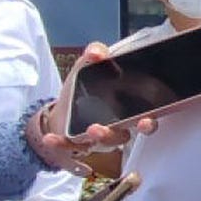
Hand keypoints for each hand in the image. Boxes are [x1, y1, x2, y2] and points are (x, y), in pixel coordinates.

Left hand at [33, 42, 157, 174]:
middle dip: (131, 132)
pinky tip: (51, 138)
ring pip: (107, 142)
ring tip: (92, 129)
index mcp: (127, 108)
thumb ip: (96, 52)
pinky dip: (61, 144)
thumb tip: (97, 52)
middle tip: (134, 125)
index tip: (147, 120)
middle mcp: (117, 126)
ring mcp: (99, 138)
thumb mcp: (89, 66)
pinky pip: (71, 148)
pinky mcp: (78, 144)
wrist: (62, 110)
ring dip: (103, 136)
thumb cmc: (84, 89)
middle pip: (130, 133)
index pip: (146, 117)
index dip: (149, 122)